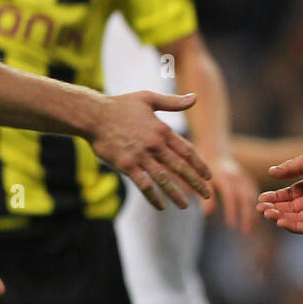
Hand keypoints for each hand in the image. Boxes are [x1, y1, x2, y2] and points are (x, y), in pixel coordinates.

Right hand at [91, 90, 213, 210]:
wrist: (94, 115)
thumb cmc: (121, 105)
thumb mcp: (149, 98)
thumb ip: (174, 102)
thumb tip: (196, 97)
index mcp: (162, 130)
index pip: (187, 151)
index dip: (199, 164)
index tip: (208, 176)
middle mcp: (154, 144)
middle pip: (180, 167)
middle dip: (195, 182)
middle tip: (207, 195)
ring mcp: (140, 156)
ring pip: (164, 179)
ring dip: (176, 194)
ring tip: (185, 206)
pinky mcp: (126, 165)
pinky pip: (143, 185)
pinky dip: (153, 197)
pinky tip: (161, 206)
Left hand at [204, 155, 257, 233]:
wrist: (214, 148)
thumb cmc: (202, 166)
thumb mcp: (200, 179)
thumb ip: (203, 195)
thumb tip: (207, 215)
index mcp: (224, 175)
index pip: (230, 194)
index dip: (232, 209)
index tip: (232, 225)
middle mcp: (236, 175)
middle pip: (245, 196)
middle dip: (247, 215)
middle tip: (246, 233)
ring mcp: (243, 176)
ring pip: (251, 196)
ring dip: (252, 212)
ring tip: (252, 230)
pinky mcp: (247, 178)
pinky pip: (253, 193)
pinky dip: (255, 206)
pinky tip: (254, 219)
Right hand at [256, 148, 302, 233]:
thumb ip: (289, 168)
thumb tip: (271, 172)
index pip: (289, 195)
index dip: (275, 197)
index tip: (261, 198)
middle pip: (291, 208)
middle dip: (275, 208)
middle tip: (260, 208)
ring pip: (297, 218)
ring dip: (281, 216)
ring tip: (267, 213)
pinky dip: (293, 225)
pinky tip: (280, 221)